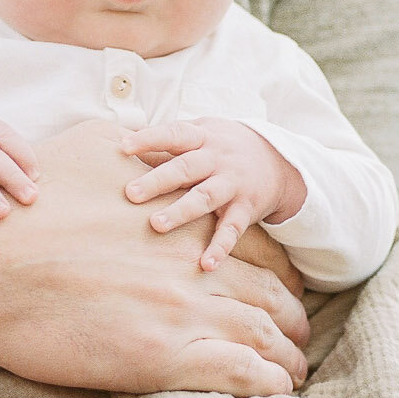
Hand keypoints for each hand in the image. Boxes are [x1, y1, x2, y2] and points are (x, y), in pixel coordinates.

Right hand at [0, 120, 309, 396]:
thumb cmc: (20, 207)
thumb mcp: (88, 148)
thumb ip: (129, 148)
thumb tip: (141, 142)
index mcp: (179, 219)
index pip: (253, 247)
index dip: (274, 274)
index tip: (281, 291)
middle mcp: (192, 261)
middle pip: (267, 294)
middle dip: (289, 319)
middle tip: (298, 338)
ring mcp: (182, 308)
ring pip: (262, 335)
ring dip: (286, 356)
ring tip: (295, 372)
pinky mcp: (163, 355)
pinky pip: (241, 374)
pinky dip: (267, 383)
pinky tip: (277, 392)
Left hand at [121, 119, 307, 271]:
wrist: (277, 160)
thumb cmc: (222, 147)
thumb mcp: (201, 133)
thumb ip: (167, 141)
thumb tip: (121, 141)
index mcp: (201, 137)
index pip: (173, 134)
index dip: (149, 139)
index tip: (123, 146)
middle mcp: (216, 159)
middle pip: (185, 168)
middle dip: (158, 180)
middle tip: (131, 194)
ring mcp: (232, 185)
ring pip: (205, 197)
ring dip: (181, 212)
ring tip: (156, 225)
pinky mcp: (245, 209)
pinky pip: (232, 230)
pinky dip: (220, 248)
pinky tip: (205, 264)